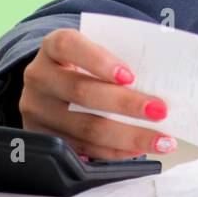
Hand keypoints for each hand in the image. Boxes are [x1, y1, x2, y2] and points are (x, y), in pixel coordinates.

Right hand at [19, 27, 174, 159]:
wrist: (54, 78)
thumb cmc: (87, 60)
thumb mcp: (96, 47)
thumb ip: (119, 56)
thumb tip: (160, 78)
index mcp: (52, 45)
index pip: (69, 46)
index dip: (99, 61)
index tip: (130, 76)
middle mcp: (39, 76)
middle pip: (82, 92)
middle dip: (126, 105)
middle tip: (160, 111)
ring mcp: (36, 110)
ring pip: (84, 127)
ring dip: (128, 136)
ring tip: (161, 140)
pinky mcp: (42, 137)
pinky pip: (82, 149)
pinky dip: (114, 151)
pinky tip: (138, 149)